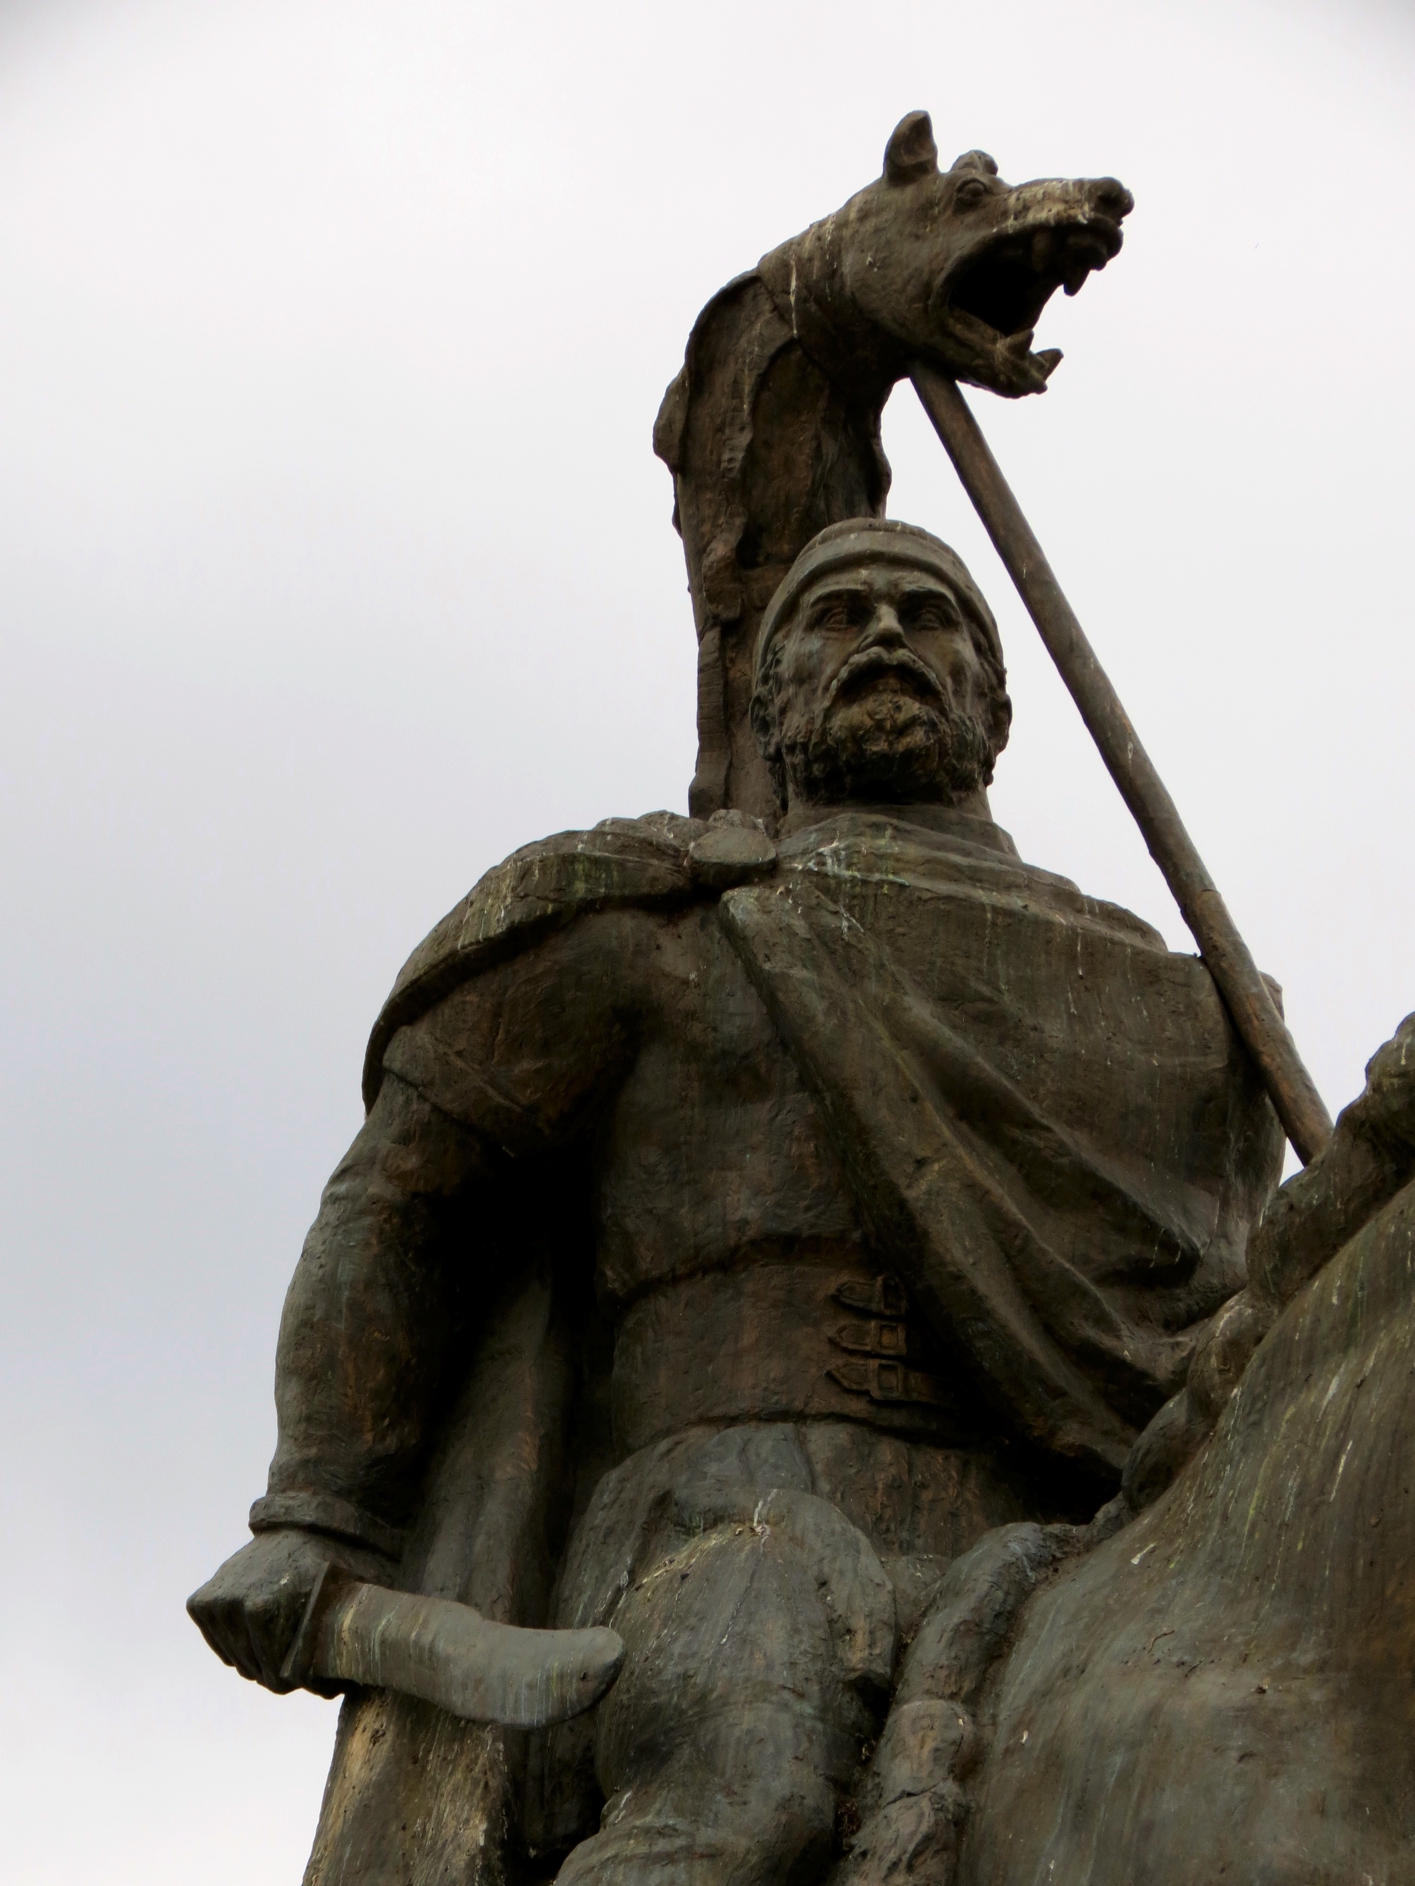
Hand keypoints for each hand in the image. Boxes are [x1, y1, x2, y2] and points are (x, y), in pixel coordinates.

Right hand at [187, 1526, 392, 1693]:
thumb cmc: (334, 1563)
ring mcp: (217, 1603)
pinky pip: (219, 1643)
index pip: (282, 1680)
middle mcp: (236, 1605)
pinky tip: (262, 1629)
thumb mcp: (350, 1599)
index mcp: (265, 1609)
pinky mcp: (202, 1601)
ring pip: (239, 1662)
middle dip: (285, 1671)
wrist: (305, 1521)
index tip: (325, 1678)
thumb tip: (339, 1690)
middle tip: (306, 1658)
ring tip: (288, 1640)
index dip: (308, 1683)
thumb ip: (345, 1642)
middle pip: (260, 1673)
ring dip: (261, 1659)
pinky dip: (237, 1643)